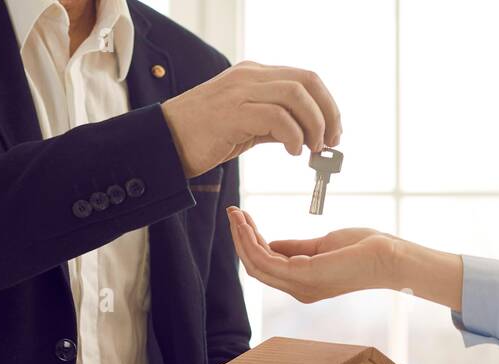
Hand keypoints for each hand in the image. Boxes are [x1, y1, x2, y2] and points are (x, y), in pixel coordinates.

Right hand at [162, 62, 341, 178]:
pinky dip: (292, 135)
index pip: (304, 78)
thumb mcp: (245, 125)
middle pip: (307, 81)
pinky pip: (276, 116)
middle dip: (328, 112)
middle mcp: (249, 76)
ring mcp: (241, 91)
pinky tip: (292, 152)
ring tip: (312, 150)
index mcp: (254, 75)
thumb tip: (305, 135)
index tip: (333, 132)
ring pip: (296, 95)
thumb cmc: (202, 137)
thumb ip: (273, 123)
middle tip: (331, 143)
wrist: (164, 143)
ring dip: (314, 124)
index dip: (326, 104)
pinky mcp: (233, 112)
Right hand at [228, 208, 463, 310]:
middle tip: (232, 212)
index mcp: (302, 283)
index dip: (248, 244)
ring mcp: (301, 285)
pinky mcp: (306, 274)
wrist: (389, 256)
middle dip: (240, 239)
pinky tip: (249, 223)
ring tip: (236, 214)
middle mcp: (298, 289)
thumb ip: (295, 248)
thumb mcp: (322, 246)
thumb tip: (270, 245)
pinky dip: (253, 241)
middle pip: (254, 267)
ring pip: (256, 264)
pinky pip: (267, 261)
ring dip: (242, 238)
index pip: (264, 267)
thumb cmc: (364, 250)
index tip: (241, 218)